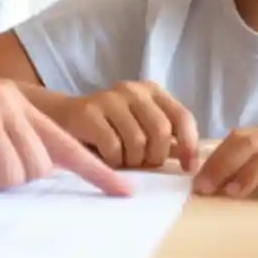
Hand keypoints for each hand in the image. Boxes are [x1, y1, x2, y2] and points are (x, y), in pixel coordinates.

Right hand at [55, 81, 199, 171]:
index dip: (189, 144)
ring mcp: (110, 98)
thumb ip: (167, 140)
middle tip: (143, 163)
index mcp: (153, 91)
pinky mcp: (89, 112)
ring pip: (137, 142)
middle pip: (161, 131)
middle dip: (155, 156)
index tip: (187, 167)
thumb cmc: (111, 128)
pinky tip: (107, 157)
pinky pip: (113, 147)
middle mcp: (133, 90)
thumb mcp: (142, 128)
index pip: (183, 117)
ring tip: (123, 159)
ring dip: (132, 161)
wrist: (65, 118)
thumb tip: (192, 160)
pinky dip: (114, 160)